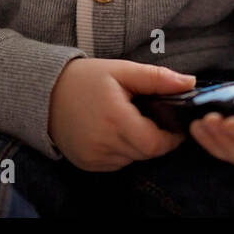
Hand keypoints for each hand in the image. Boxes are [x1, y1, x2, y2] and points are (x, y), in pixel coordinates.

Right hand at [48, 58, 194, 171]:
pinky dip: (122, 150)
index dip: (170, 137)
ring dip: (138, 144)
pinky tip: (113, 130)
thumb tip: (190, 82)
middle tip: (151, 117)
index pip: (155, 143)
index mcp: (115, 119)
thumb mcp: (122, 70)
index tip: (175, 124)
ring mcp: (93, 157)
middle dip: (155, 138)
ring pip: (132, 159)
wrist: (44, 92)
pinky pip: (117, 163)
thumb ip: (158, 78)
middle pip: (146, 152)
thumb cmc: (86, 78)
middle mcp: (103, 143)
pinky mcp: (87, 163)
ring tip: (129, 120)